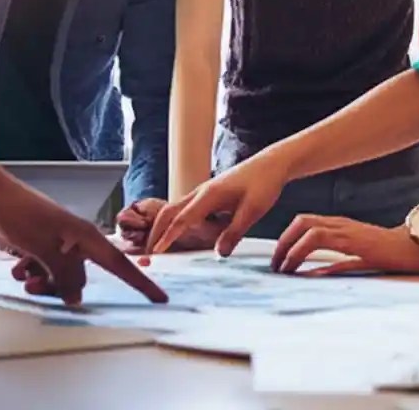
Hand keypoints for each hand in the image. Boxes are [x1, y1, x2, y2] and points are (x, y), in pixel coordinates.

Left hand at [0, 179, 167, 305]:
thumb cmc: (19, 215)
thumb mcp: (44, 250)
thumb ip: (65, 275)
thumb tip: (77, 297)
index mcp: (85, 237)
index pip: (120, 265)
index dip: (141, 283)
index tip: (161, 299)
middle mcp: (76, 239)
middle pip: (79, 278)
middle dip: (58, 287)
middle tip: (33, 286)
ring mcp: (58, 241)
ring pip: (59, 275)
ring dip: (40, 280)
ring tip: (21, 272)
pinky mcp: (42, 242)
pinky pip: (45, 267)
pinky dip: (32, 271)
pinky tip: (17, 265)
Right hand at [147, 152, 289, 255]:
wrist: (271, 164)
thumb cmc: (264, 184)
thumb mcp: (253, 211)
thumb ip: (234, 232)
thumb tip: (218, 254)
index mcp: (209, 195)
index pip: (182, 218)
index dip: (168, 236)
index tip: (156, 252)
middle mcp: (201, 192)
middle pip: (168, 211)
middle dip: (155, 231)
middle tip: (147, 253)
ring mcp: (203, 193)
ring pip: (175, 209)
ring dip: (163, 226)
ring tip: (157, 247)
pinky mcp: (208, 196)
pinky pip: (185, 209)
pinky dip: (176, 222)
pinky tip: (178, 234)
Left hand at [272, 216, 418, 274]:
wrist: (414, 246)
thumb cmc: (386, 252)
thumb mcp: (355, 257)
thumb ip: (335, 263)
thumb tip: (312, 275)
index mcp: (338, 225)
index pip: (303, 223)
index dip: (285, 239)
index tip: (277, 260)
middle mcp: (340, 224)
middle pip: (301, 222)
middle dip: (283, 242)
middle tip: (275, 264)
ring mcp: (349, 231)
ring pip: (311, 230)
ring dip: (292, 249)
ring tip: (283, 269)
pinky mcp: (358, 242)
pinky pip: (329, 243)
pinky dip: (311, 255)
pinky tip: (303, 272)